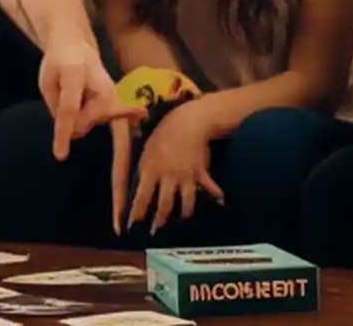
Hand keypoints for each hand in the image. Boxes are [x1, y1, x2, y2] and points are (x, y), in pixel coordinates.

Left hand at [38, 29, 144, 160]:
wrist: (75, 45)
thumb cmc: (57, 64)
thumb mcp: (46, 83)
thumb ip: (57, 108)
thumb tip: (74, 133)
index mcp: (73, 73)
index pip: (69, 108)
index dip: (63, 132)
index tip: (60, 155)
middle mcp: (97, 82)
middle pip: (85, 121)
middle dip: (72, 124)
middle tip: (64, 101)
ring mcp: (110, 90)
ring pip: (93, 122)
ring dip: (82, 119)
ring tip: (77, 95)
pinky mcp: (116, 97)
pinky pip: (121, 113)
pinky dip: (130, 114)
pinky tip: (142, 115)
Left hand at [117, 101, 222, 235]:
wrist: (188, 121)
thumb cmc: (163, 132)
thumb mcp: (147, 149)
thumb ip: (144, 168)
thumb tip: (138, 185)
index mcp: (151, 169)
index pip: (142, 196)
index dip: (137, 212)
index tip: (132, 225)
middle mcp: (168, 176)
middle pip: (165, 204)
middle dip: (160, 220)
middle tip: (155, 231)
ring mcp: (186, 175)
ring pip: (186, 201)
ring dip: (184, 213)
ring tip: (182, 220)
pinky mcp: (201, 172)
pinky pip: (209, 187)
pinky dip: (215, 195)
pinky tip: (220, 203)